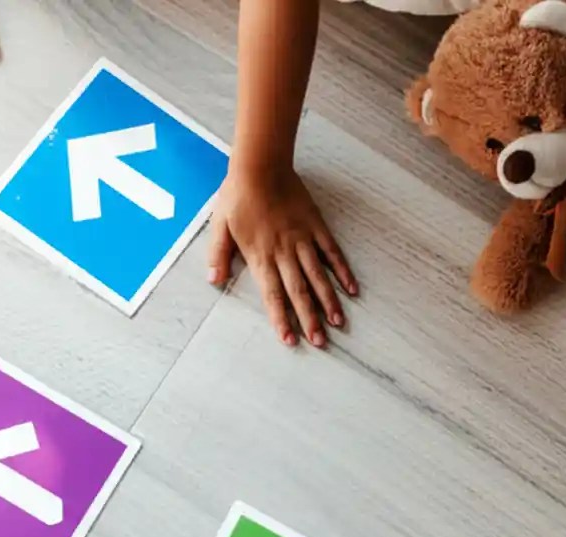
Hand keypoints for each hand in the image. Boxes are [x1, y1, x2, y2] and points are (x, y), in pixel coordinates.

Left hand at [209, 166, 356, 346]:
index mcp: (260, 255)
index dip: (282, 318)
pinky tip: (351, 289)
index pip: (273, 294)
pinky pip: (332, 253)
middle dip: (310, 319)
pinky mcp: (316, 226)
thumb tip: (214, 280)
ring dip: (329, 301)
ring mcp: (303, 240)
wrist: (260, 165)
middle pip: (299, 291)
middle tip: (321, 342)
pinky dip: (342, 271)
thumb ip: (218, 255)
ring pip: (318, 276)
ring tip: (338, 323)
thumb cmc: (237, 195)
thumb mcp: (219, 226)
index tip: (290, 339)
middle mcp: (284, 252)